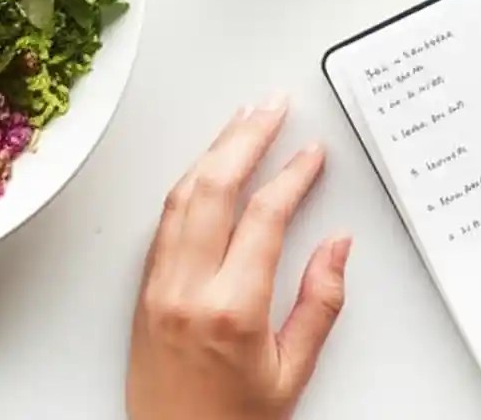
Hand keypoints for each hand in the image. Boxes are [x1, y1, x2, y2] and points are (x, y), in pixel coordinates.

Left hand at [127, 97, 351, 419]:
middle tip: (272, 106)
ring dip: (213, 151)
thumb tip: (337, 246)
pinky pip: (164, 220)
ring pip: (181, 196)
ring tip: (241, 121)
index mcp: (231, 308)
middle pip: (215, 188)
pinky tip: (207, 168)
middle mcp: (186, 289)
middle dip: (246, 137)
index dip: (292, 175)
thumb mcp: (292, 373)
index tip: (311, 154)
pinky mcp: (143, 291)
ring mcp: (158, 286)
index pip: (264, 216)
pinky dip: (189, 183)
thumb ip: (319, 304)